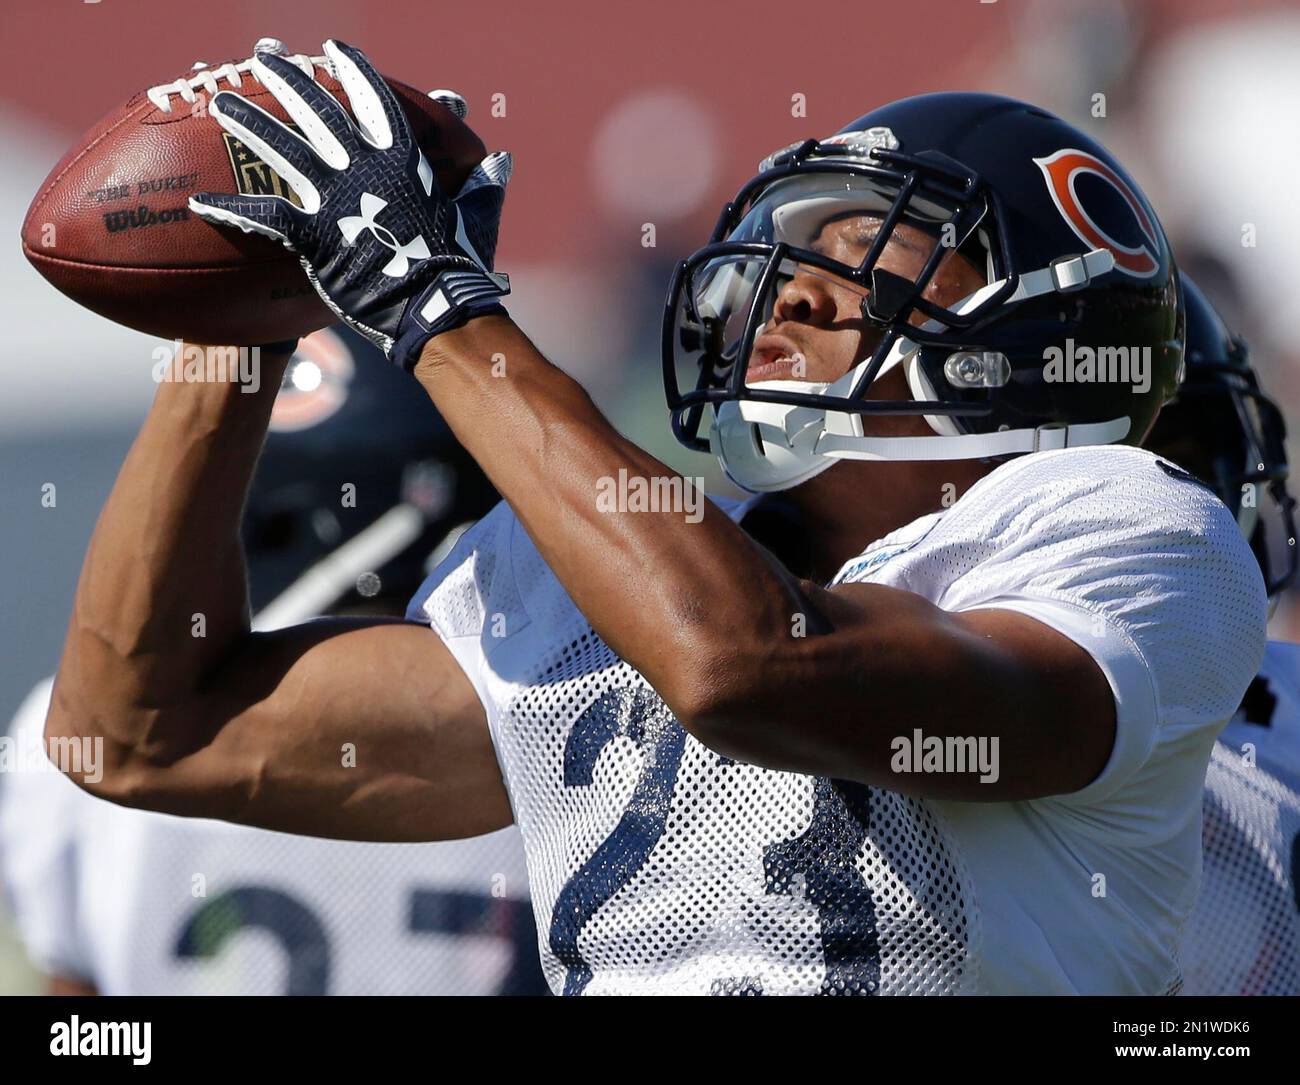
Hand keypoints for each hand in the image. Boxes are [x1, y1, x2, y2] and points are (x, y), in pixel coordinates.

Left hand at [189, 39, 510, 370]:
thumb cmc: (461, 265)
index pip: (373, 99)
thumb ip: (484, 185)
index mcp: (403, 157)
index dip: (352, 71)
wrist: (437, 305)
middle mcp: (364, 166)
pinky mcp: (315, 234)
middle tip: (262, 56)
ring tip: (220, 101)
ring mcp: (336, 197)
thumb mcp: (478, 217)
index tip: (332, 48)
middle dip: (288, 78)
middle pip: (317, 110)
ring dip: (251, 122)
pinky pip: (265, 218)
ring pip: (283, 148)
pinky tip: (201, 203)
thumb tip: (502, 161)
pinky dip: (233, 211)